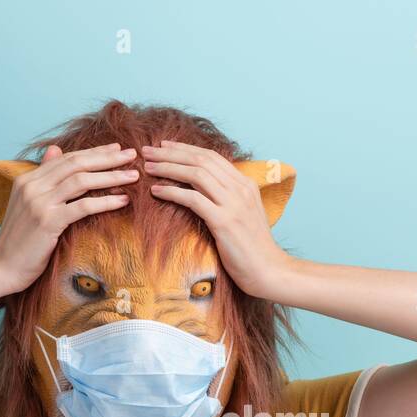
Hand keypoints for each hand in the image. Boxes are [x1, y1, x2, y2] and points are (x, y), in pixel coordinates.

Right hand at [0, 142, 138, 294]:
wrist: (1, 267)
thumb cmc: (19, 240)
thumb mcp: (28, 203)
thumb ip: (43, 177)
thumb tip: (55, 149)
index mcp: (27, 179)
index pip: (66, 158)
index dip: (93, 152)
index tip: (116, 148)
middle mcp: (32, 186)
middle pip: (76, 163)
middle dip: (107, 158)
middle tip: (132, 154)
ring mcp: (39, 203)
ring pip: (81, 181)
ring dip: (111, 176)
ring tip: (133, 176)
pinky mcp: (48, 221)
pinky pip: (82, 206)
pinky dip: (105, 201)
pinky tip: (123, 200)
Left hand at [142, 141, 292, 298]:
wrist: (268, 270)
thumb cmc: (253, 247)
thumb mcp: (244, 214)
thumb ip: (228, 198)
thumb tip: (204, 191)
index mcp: (246, 184)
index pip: (212, 156)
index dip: (185, 148)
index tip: (164, 145)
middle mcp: (240, 189)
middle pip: (201, 160)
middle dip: (171, 153)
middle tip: (147, 151)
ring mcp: (233, 204)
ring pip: (196, 174)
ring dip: (168, 168)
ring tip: (148, 168)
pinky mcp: (224, 221)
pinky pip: (193, 199)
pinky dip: (172, 192)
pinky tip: (156, 191)